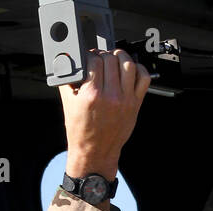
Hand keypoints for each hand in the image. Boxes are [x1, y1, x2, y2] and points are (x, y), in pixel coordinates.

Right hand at [60, 48, 150, 179]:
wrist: (95, 151)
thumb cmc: (82, 131)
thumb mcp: (68, 103)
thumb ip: (68, 80)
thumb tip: (70, 62)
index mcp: (92, 95)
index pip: (94, 60)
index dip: (89, 56)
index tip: (88, 59)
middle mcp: (111, 96)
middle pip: (111, 59)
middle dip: (103, 56)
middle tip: (100, 61)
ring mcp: (126, 100)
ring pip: (128, 64)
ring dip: (121, 57)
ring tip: (115, 60)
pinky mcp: (135, 104)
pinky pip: (143, 78)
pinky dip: (138, 69)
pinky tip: (130, 70)